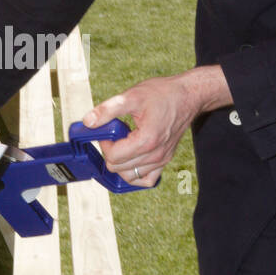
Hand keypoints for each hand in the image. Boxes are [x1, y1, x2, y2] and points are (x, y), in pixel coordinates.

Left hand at [81, 67, 232, 184]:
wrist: (187, 96)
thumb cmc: (162, 94)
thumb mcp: (132, 96)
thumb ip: (108, 110)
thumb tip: (88, 122)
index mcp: (147, 140)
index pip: (113, 156)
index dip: (104, 143)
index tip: (108, 129)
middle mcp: (155, 155)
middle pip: (118, 168)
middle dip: (111, 151)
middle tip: (116, 134)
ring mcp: (161, 160)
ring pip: (130, 176)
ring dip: (121, 162)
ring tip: (125, 142)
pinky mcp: (165, 161)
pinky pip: (146, 180)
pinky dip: (135, 174)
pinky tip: (131, 158)